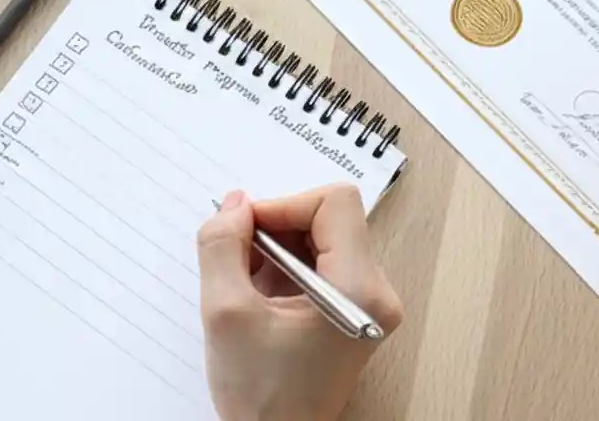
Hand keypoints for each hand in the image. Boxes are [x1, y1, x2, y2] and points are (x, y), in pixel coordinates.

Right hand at [198, 185, 402, 420]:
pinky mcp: (352, 312)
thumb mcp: (225, 312)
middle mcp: (375, 292)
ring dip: (277, 249)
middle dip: (276, 229)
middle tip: (238, 258)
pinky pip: (320, 264)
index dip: (283, 205)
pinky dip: (284, 268)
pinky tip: (258, 296)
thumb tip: (234, 204)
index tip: (246, 230)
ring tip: (245, 284)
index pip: (333, 203)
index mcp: (358, 290)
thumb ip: (223, 246)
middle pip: (328, 219)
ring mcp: (367, 303)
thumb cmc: (261, 395)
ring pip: (322, 239)